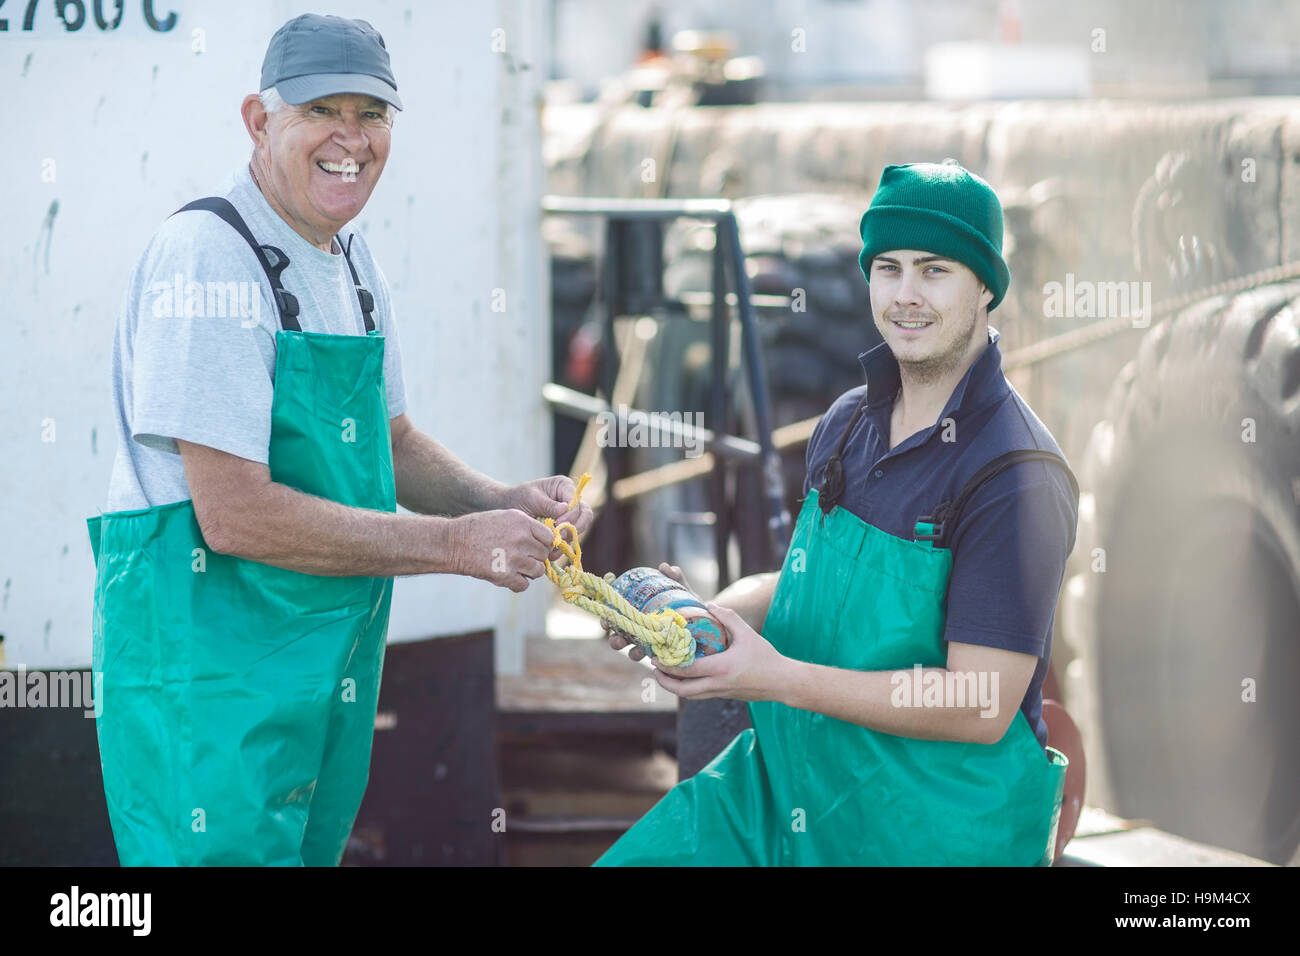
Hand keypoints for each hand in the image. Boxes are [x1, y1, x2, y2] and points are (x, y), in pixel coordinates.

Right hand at [451, 509, 556, 592]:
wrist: (454, 543)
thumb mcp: (506, 517)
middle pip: (544, 555)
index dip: (543, 544)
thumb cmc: (479, 528)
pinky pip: (524, 585)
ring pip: (538, 571)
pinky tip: (507, 576)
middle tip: (521, 557)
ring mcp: (514, 558)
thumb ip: (527, 528)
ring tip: (515, 567)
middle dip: (535, 558)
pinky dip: (517, 583)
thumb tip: (547, 543)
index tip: (534, 547)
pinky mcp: (505, 575)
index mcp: (523, 522)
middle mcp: (521, 539)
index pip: (549, 537)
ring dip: (529, 572)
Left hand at [503, 476, 595, 560]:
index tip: (556, 524)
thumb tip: (564, 509)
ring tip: (552, 547)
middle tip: (559, 537)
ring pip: (579, 529)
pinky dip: (562, 548)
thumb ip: (548, 504)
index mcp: (564, 487)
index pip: (577, 502)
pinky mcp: (564, 529)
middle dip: (574, 528)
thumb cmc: (519, 498)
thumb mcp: (531, 498)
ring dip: (568, 540)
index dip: (570, 515)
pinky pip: (570, 541)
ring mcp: (570, 516)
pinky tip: (550, 553)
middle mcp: (571, 500)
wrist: (508, 509)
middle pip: (585, 516)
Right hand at [605, 562, 702, 661]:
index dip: (607, 620)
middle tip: (618, 639)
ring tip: (637, 651)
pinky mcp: (665, 655)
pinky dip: (654, 659)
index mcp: (638, 615)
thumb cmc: (690, 603)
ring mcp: (652, 645)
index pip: (617, 618)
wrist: (710, 620)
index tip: (606, 620)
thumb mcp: (682, 589)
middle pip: (619, 638)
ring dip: (632, 652)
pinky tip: (657, 658)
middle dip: (615, 640)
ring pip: (634, 652)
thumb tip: (665, 567)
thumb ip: (674, 577)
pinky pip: (655, 660)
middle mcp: (641, 632)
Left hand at [650, 604, 787, 701]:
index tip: (657, 657)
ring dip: (674, 687)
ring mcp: (720, 692)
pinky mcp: (724, 695)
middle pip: (683, 689)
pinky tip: (684, 677)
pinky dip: (688, 688)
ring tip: (664, 674)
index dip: (669, 665)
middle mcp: (718, 684)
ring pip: (690, 696)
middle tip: (654, 668)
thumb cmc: (766, 657)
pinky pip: (700, 694)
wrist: (782, 682)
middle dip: (665, 680)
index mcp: (722, 668)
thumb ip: (728, 617)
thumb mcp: (747, 634)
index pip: (688, 670)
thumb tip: (709, 604)